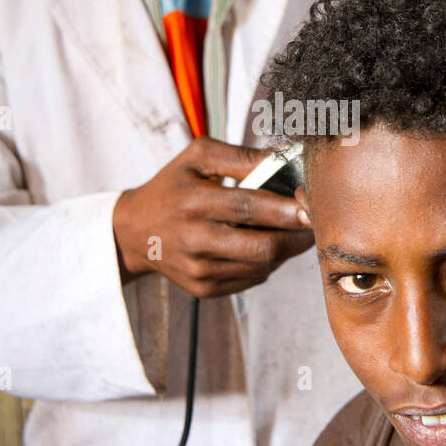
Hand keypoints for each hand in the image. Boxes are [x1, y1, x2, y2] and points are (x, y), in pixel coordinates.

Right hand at [112, 137, 313, 297]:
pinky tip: (262, 245)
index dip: (285, 209)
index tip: (311, 204)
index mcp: (192, 202)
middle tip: (311, 222)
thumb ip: (240, 156)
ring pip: (262, 266)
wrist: (134, 232)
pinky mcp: (203, 289)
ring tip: (289, 231)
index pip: (249, 208)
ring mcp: (199, 270)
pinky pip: (251, 279)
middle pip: (262, 247)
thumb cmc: (172, 186)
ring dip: (285, 250)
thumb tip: (285, 159)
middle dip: (296, 236)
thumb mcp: (197, 158)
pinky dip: (266, 263)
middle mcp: (194, 240)